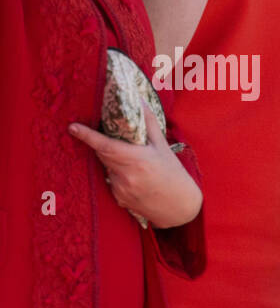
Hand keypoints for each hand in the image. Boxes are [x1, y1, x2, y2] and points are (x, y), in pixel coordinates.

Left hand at [69, 106, 201, 228]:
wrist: (180, 207)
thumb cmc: (174, 175)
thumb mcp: (164, 148)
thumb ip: (149, 124)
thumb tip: (139, 100)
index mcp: (137, 160)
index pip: (106, 146)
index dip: (87, 136)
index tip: (72, 127)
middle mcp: (126, 176)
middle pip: (103, 155)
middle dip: (106, 146)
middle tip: (120, 144)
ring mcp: (120, 189)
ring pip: (107, 168)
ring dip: (115, 163)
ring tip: (136, 167)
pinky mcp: (119, 199)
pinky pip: (111, 182)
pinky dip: (119, 177)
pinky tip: (136, 181)